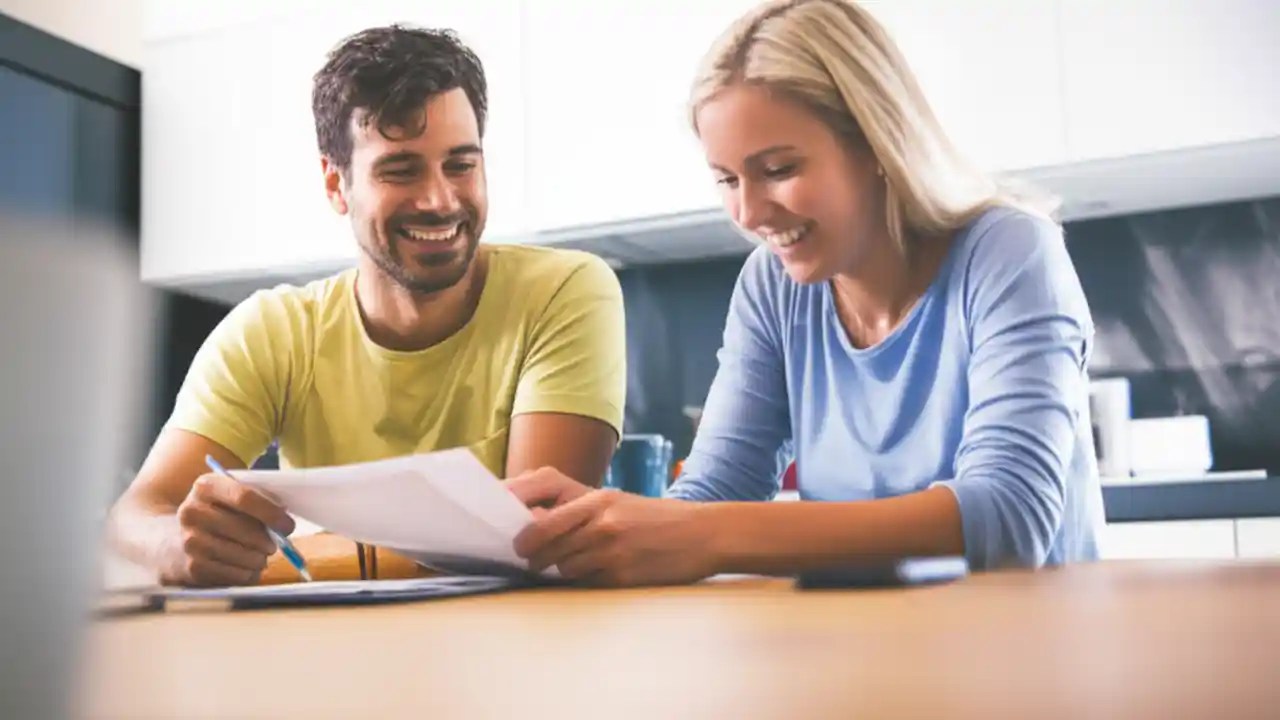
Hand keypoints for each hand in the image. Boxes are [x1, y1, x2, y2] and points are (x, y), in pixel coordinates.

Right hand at [162, 472, 294, 585]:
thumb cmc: (211, 513)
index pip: (244, 497)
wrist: (162, 539)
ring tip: (259, 554)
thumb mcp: (226, 494)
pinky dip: (248, 573)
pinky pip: (236, 575)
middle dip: (270, 540)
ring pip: (245, 556)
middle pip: (247, 530)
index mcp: (205, 486)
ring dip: (261, 559)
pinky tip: (245, 566)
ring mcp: (190, 542)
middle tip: (276, 543)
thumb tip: (284, 518)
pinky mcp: (191, 569)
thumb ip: (256, 497)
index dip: (272, 513)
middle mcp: (192, 512)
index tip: (288, 525)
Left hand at [507, 467, 716, 586]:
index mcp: (598, 497)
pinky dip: (583, 581)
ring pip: (562, 566)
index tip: (508, 529)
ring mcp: (610, 549)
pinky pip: (585, 582)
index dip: (518, 515)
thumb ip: (581, 511)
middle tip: (525, 558)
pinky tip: (595, 574)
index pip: (543, 501)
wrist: (703, 534)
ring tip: (567, 566)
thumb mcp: (619, 502)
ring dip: (558, 570)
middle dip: (531, 553)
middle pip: (544, 540)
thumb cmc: (657, 519)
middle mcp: (601, 520)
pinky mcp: (621, 575)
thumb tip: (536, 524)